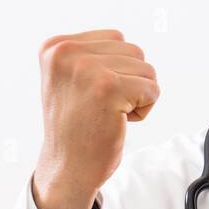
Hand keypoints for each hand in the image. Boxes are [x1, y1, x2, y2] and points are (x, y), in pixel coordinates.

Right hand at [31, 30, 159, 208]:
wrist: (68, 168)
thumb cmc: (76, 128)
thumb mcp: (70, 79)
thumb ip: (91, 55)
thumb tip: (125, 44)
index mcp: (55, 47)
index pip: (116, 40)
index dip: (116, 71)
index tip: (91, 95)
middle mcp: (66, 52)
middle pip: (134, 52)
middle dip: (130, 82)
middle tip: (102, 108)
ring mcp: (86, 68)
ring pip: (146, 69)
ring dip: (137, 96)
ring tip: (109, 114)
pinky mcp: (108, 88)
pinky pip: (152, 89)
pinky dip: (144, 109)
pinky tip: (118, 122)